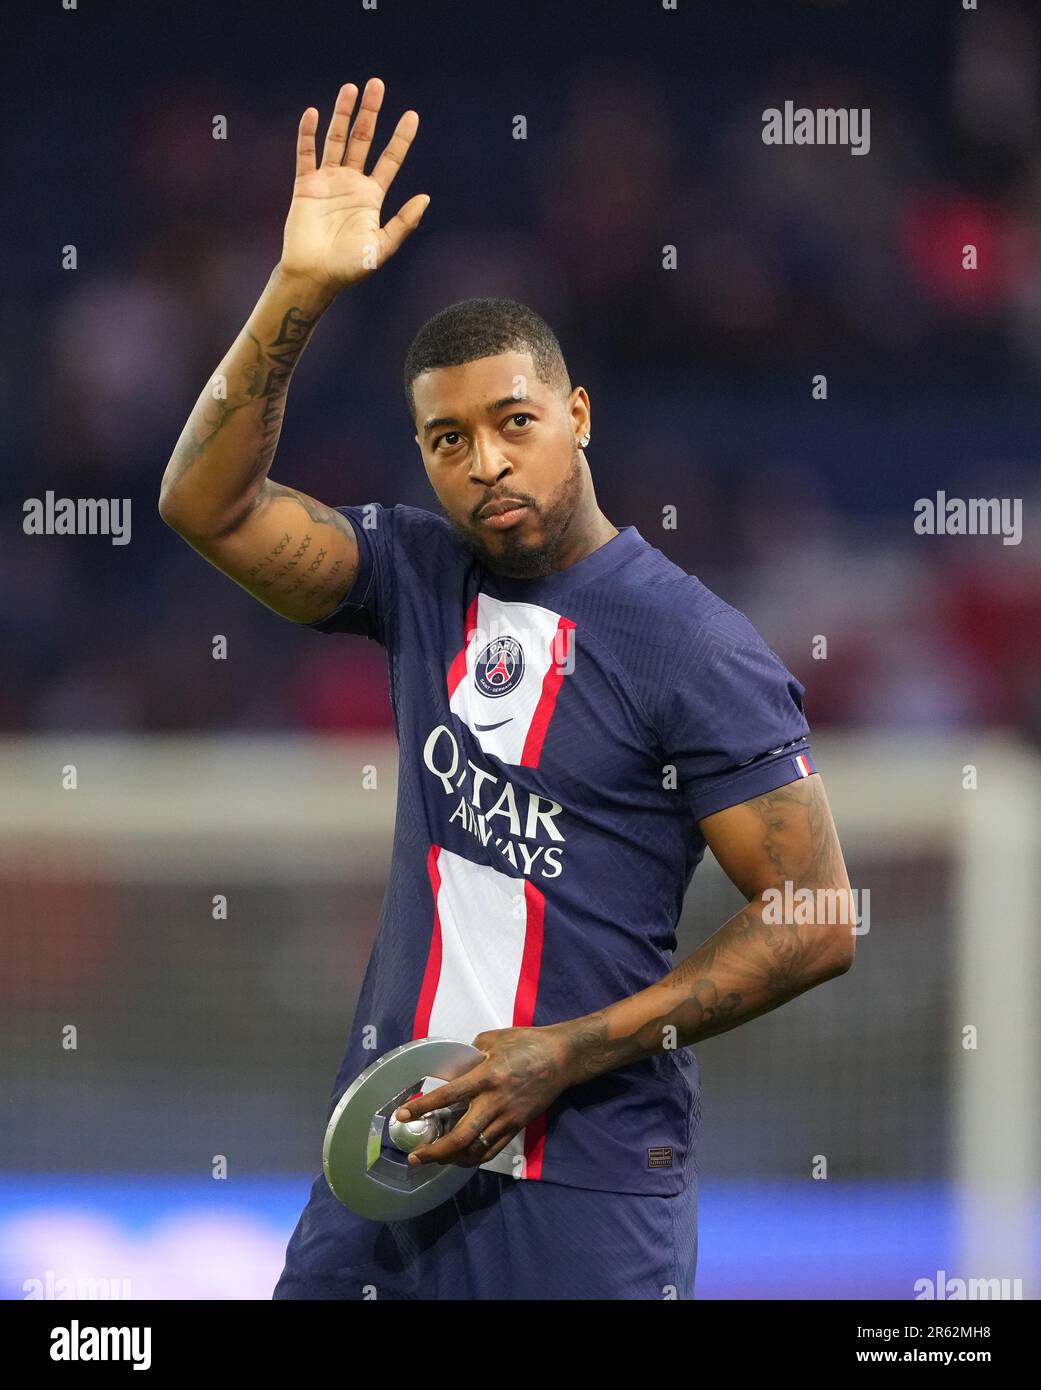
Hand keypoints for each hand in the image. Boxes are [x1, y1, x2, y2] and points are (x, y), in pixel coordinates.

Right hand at [280, 77, 429, 292]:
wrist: (315, 275)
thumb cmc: (349, 267)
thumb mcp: (382, 246)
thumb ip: (403, 223)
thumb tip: (425, 198)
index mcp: (372, 196)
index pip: (390, 159)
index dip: (401, 138)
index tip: (412, 115)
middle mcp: (351, 183)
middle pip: (363, 139)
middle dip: (370, 113)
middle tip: (377, 85)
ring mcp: (328, 181)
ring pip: (336, 139)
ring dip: (343, 114)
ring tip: (350, 88)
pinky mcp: (305, 185)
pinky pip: (306, 154)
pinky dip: (308, 134)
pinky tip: (313, 113)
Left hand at [393, 1026, 576, 1168]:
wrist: (562, 1058)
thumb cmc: (526, 1042)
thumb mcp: (493, 1039)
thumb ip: (470, 1055)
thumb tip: (454, 1067)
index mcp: (486, 1076)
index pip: (448, 1095)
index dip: (423, 1106)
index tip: (402, 1115)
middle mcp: (494, 1102)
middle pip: (460, 1136)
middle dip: (435, 1151)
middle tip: (415, 1157)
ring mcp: (507, 1118)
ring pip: (476, 1149)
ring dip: (452, 1159)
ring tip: (434, 1160)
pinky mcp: (517, 1126)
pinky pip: (492, 1149)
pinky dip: (473, 1158)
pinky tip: (460, 1158)